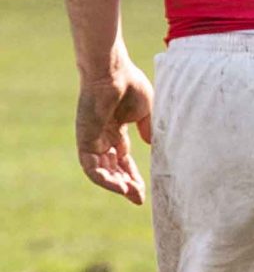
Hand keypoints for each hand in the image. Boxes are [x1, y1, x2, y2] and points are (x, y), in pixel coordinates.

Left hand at [76, 52, 152, 203]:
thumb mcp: (145, 111)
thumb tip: (150, 144)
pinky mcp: (85, 140)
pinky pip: (91, 167)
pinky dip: (104, 179)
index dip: (133, 175)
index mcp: (115, 130)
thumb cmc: (129, 85)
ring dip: (115, 185)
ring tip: (131, 194)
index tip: (143, 192)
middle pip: (112, 168)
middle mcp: (101, 137)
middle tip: (138, 199)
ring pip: (101, 171)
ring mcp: (92, 139)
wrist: (112, 72)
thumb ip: (146, 128)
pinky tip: (119, 186)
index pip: (123, 159)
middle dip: (126, 184)